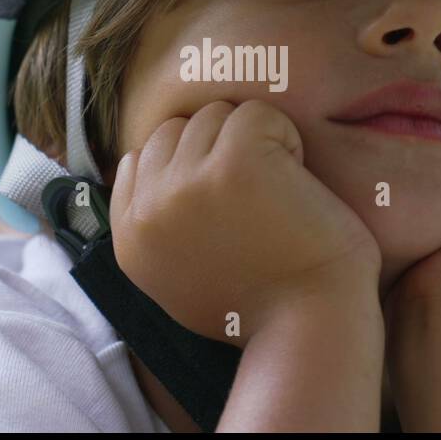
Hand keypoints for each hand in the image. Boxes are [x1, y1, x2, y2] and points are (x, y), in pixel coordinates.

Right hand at [110, 100, 380, 347]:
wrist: (309, 326)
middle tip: (255, 198)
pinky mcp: (234, 163)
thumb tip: (148, 168)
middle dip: (216, 149)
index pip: (138, 159)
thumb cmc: (263, 302)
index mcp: (131, 239)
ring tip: (275, 191)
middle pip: (175, 130)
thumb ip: (157, 224)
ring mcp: (186, 184)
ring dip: (252, 142)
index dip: (188, 167)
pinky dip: (285, 137)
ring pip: (214, 115)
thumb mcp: (180, 276)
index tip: (226, 201)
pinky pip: (255, 114)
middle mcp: (149, 211)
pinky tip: (296, 179)